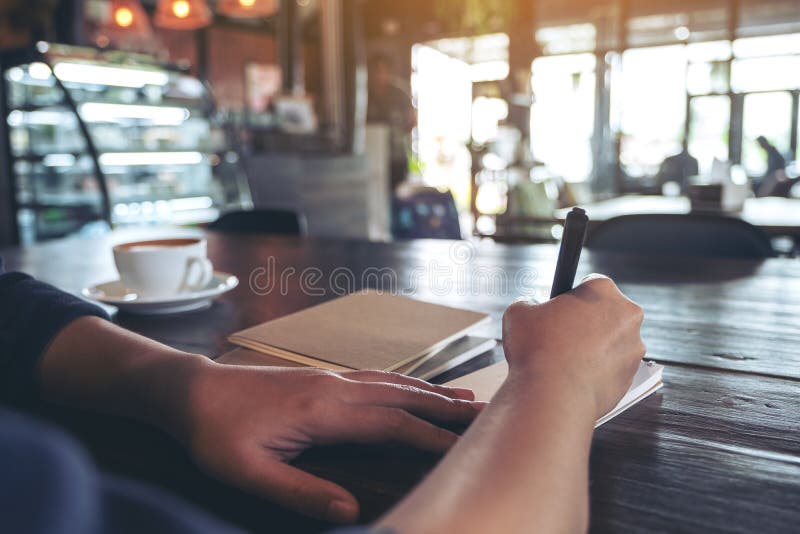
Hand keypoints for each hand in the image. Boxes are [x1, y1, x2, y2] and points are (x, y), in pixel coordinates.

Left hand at [180, 363, 482, 522]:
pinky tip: (412, 389)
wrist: (191, 391)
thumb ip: (299, 492)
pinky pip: (374, 378)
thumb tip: (349, 510)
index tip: (464, 447)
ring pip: (391, 383)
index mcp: (321, 411)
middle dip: (445, 409)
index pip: (389, 424)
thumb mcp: (248, 472)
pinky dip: (403, 383)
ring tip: (465, 400)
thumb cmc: (216, 434)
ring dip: (430, 392)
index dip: (430, 436)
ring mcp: (328, 378)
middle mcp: (333, 388)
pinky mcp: (320, 377)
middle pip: (401, 397)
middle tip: (486, 416)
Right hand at [502, 274, 645, 417]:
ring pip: (612, 341)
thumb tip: (533, 307)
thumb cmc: (537, 351)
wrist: (552, 398)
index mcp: (603, 291)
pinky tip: (573, 377)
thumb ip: (530, 302)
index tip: (561, 309)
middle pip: (607, 312)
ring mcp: (633, 349)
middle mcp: (627, 316)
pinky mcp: (630, 378)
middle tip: (561, 335)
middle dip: (587, 321)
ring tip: (564, 360)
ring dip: (594, 346)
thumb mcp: (518, 311)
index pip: (591, 283)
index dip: (572, 297)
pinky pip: (612, 368)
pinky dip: (596, 371)